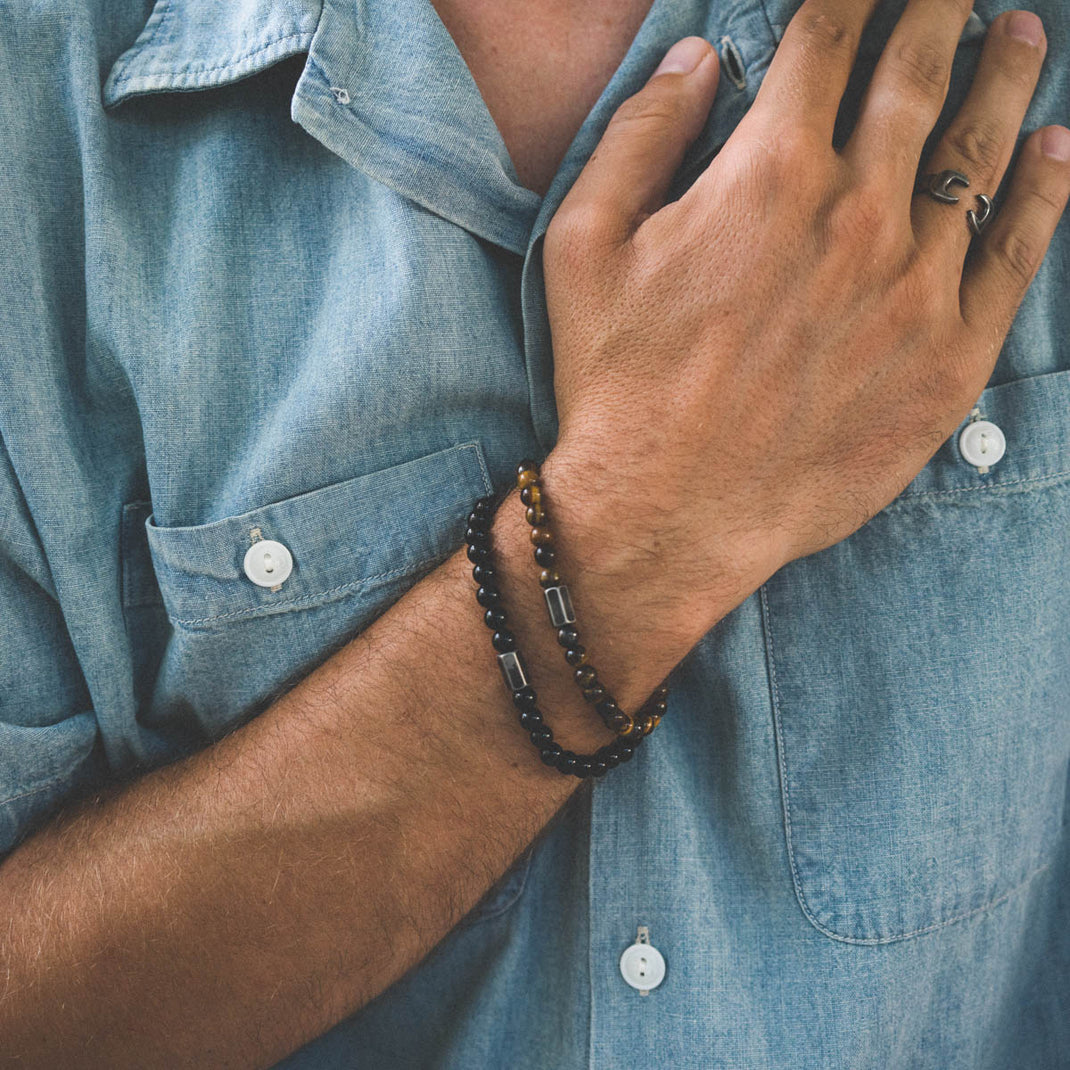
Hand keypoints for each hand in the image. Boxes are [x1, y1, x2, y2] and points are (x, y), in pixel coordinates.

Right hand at [542, 0, 1069, 632]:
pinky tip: (1056, 149)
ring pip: (979, 152)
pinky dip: (1044, 192)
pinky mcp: (948, 358)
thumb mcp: (583, 248)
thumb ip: (639, 137)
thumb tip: (697, 59)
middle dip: (938, 12)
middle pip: (916, 78)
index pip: (827, 39)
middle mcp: (858, 212)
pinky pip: (1015, 255)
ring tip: (1019, 34)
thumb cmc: (617, 385)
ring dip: (1003, 79)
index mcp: (769, 173)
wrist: (668, 516)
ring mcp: (915, 286)